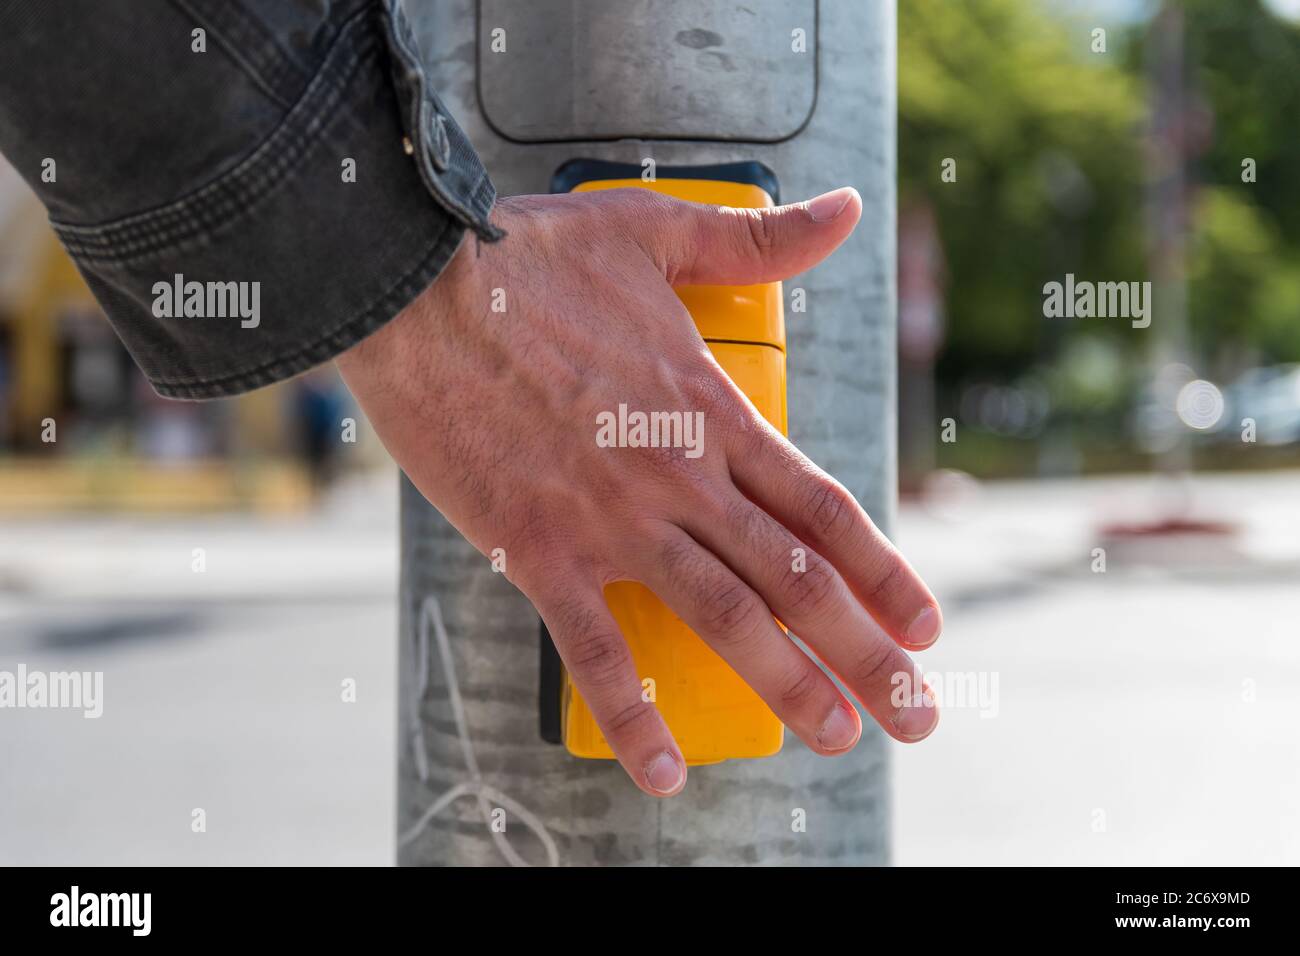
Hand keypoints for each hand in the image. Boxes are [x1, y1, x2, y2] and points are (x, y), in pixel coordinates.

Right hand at [336, 186, 941, 796]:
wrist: (414, 289)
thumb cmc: (527, 260)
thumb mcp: (655, 233)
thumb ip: (756, 241)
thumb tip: (844, 210)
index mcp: (710, 410)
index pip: (822, 509)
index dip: (884, 572)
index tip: (925, 624)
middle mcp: (679, 476)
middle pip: (795, 581)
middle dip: (866, 654)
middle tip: (917, 714)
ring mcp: (612, 519)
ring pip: (723, 619)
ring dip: (788, 686)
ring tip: (836, 739)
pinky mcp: (539, 549)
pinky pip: (596, 650)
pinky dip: (633, 715)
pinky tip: (666, 771)